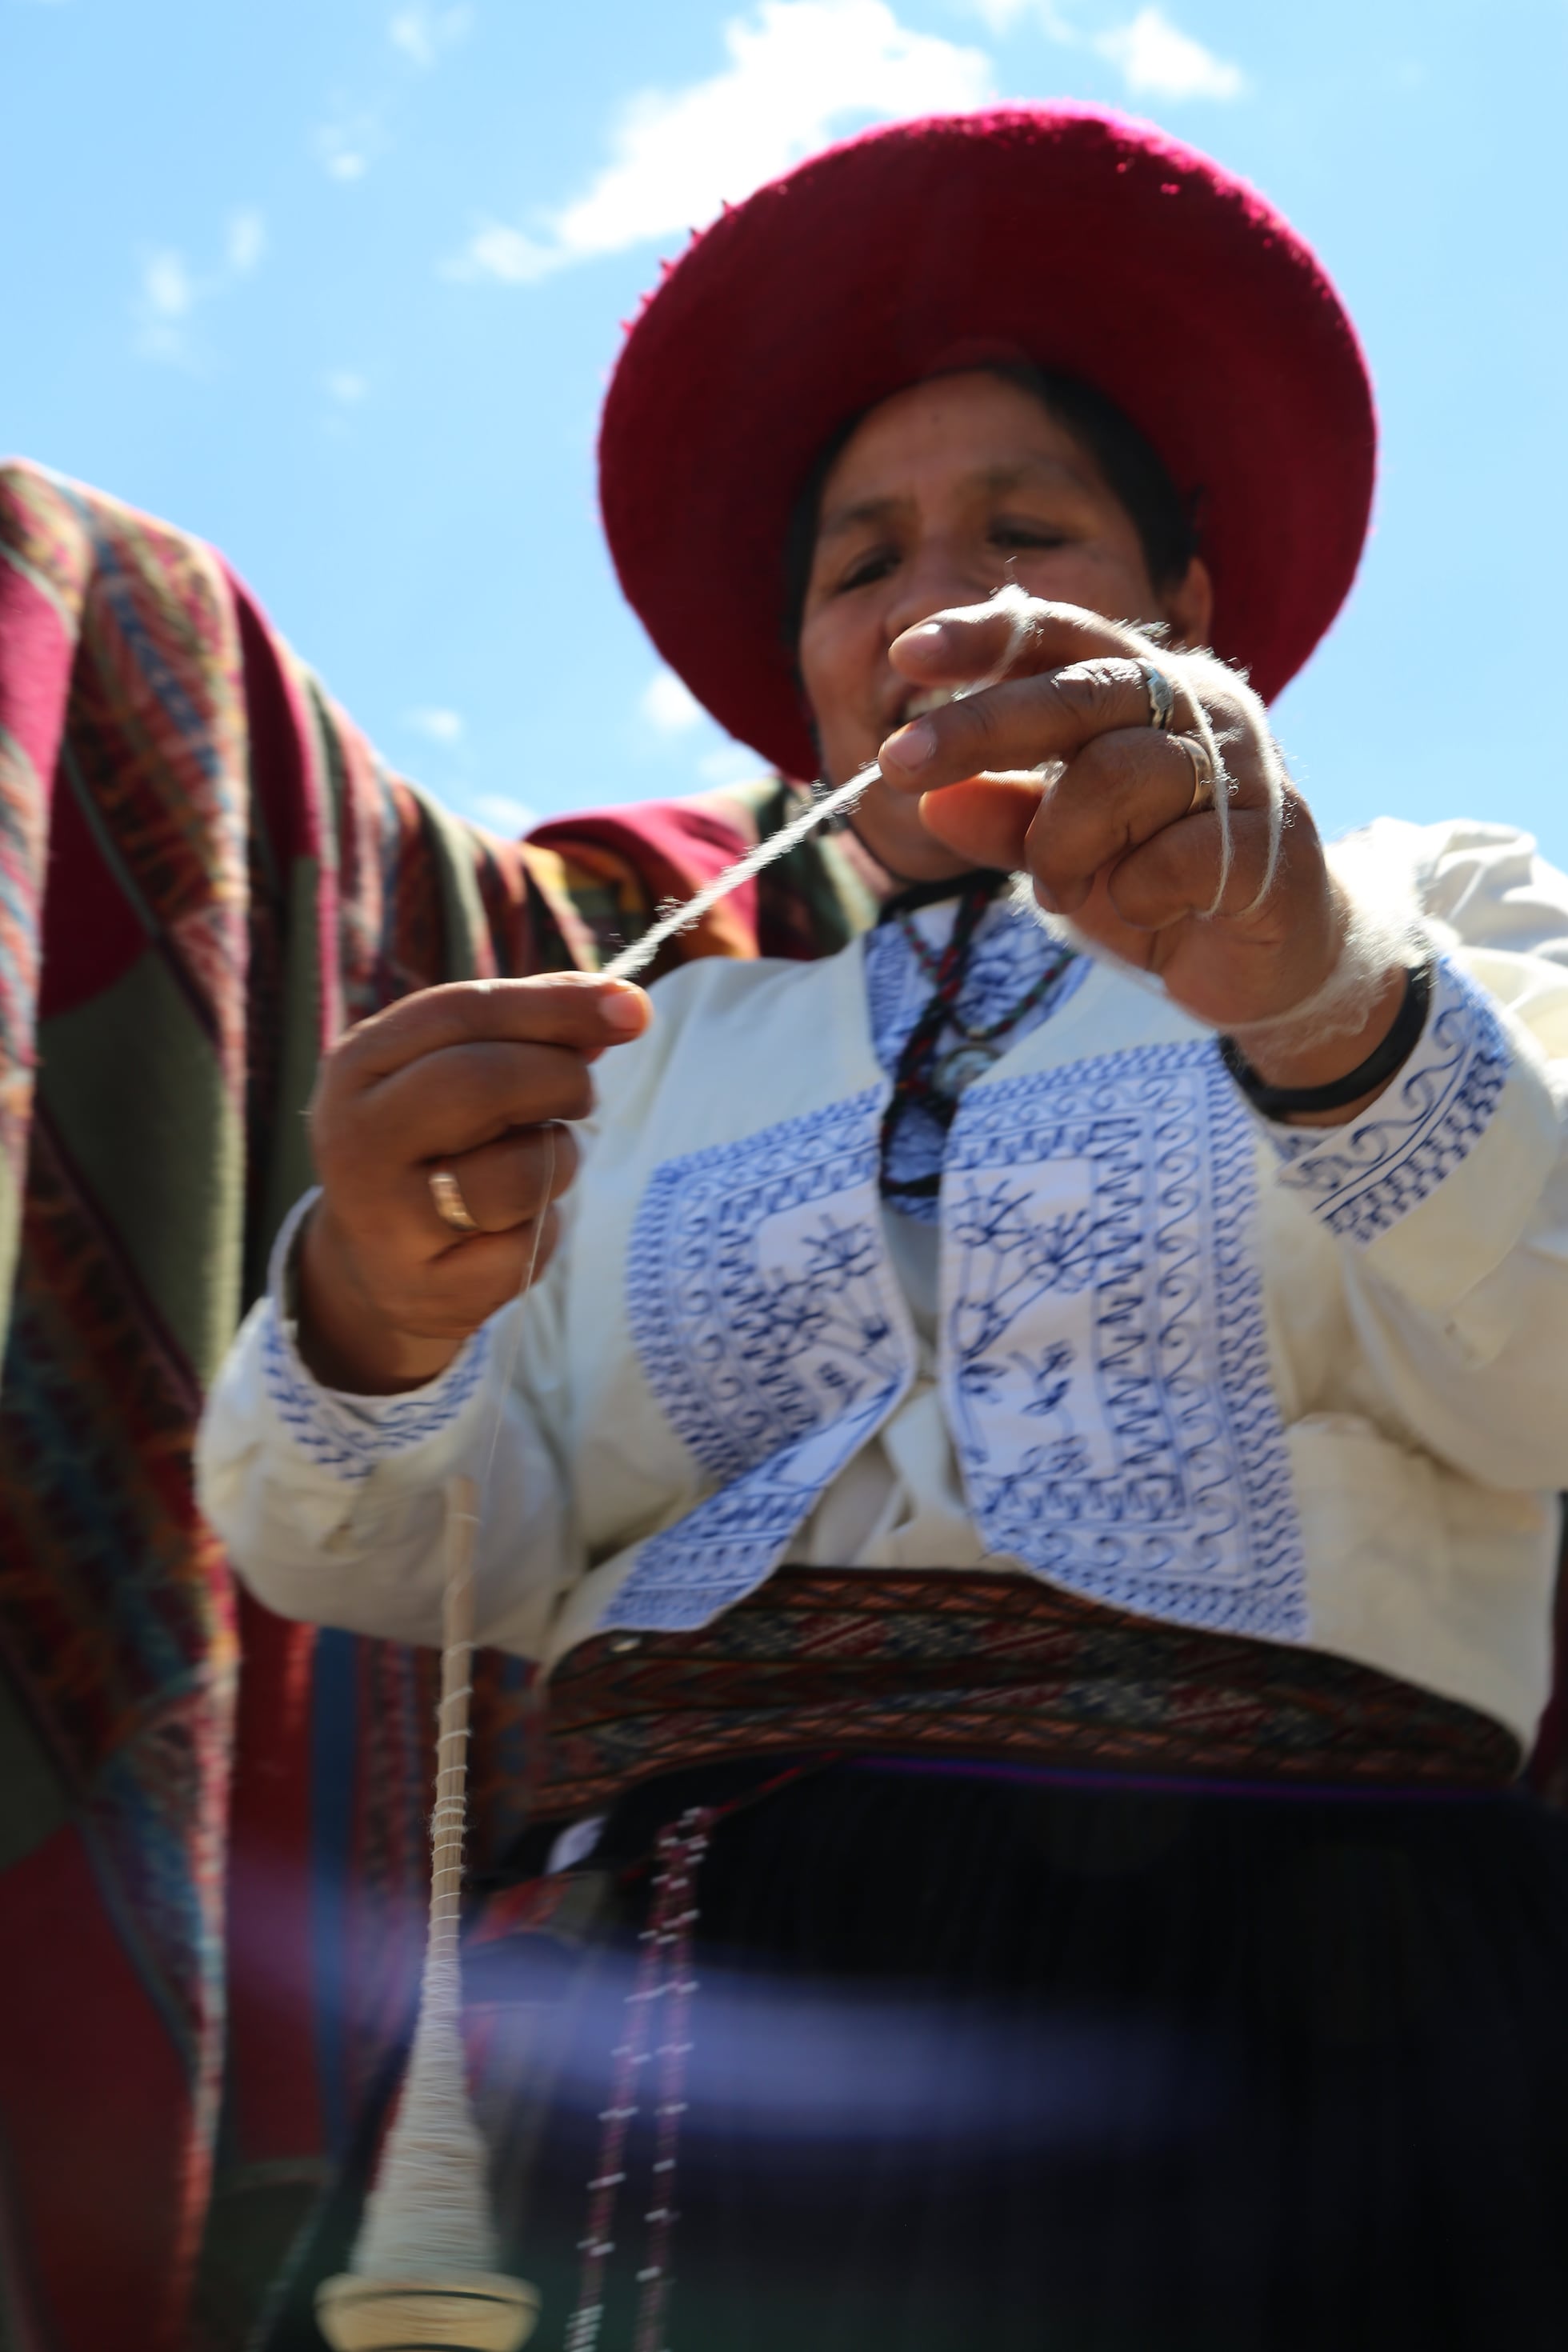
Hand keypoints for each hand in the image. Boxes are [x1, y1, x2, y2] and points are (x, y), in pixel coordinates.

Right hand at [299, 975, 650, 1392]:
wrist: (373, 1267)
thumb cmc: (438, 1143)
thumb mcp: (458, 1072)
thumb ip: (530, 1031)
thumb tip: (623, 1007)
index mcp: (360, 1066)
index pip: (462, 1013)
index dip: (555, 1005)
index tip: (633, 1007)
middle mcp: (357, 1139)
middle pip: (483, 1082)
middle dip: (560, 1080)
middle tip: (578, 1095)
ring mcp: (386, 1221)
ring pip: (519, 1172)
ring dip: (557, 1161)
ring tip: (532, 1166)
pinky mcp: (428, 1289)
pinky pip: (528, 1246)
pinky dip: (542, 1230)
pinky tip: (507, 1230)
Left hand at [876, 598, 1404, 1103]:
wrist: (1271, 963)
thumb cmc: (1159, 885)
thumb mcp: (1064, 852)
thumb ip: (1005, 820)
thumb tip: (931, 799)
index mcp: (1146, 686)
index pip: (1060, 635)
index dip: (985, 635)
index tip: (904, 652)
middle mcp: (1200, 705)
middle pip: (1079, 693)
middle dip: (978, 726)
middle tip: (898, 764)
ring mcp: (1243, 769)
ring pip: (1119, 774)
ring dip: (1063, 846)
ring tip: (1063, 888)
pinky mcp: (1272, 841)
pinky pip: (1172, 858)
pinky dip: (1136, 895)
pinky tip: (1148, 911)